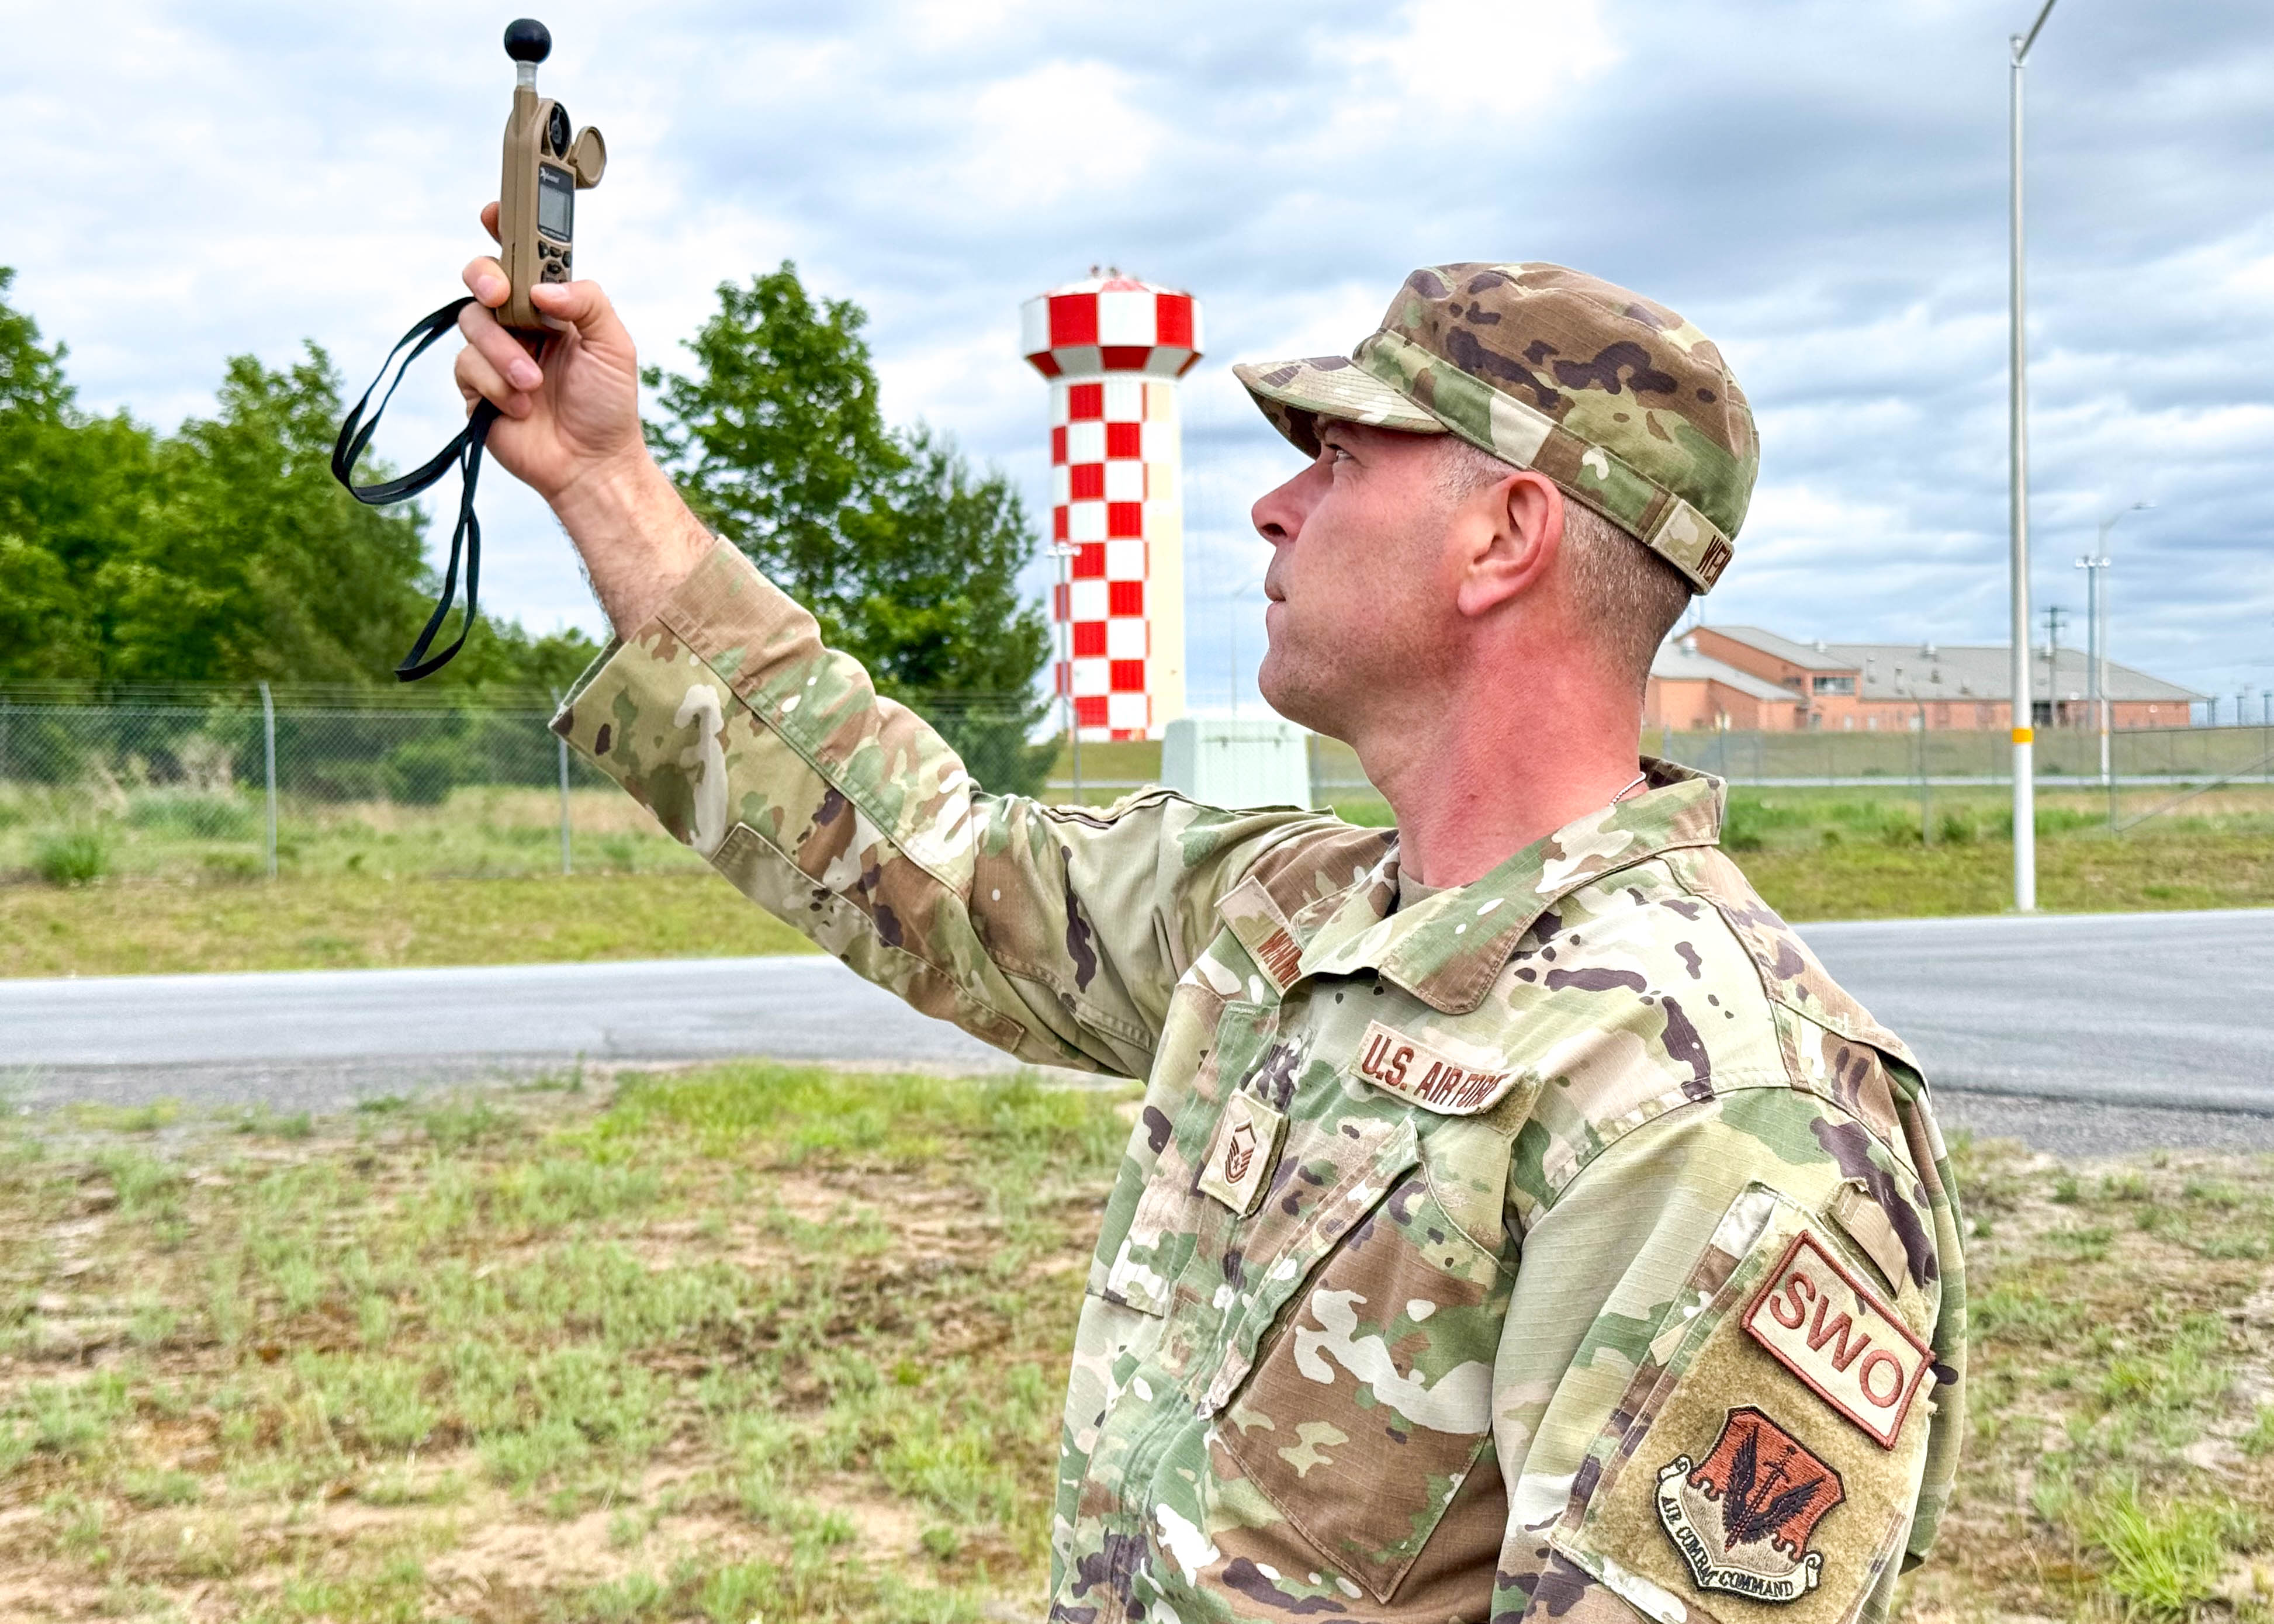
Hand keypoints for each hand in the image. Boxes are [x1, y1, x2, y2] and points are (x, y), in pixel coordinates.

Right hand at [453, 204, 710, 632]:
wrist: (593, 463)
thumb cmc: (609, 404)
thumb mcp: (614, 345)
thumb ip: (587, 301)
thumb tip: (540, 287)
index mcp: (550, 305)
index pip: (522, 257)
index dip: (504, 229)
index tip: (495, 213)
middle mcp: (518, 322)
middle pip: (482, 278)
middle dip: (485, 277)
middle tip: (501, 295)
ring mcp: (494, 353)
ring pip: (473, 322)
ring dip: (504, 354)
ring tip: (534, 385)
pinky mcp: (476, 386)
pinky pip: (466, 366)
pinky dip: (497, 385)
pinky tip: (523, 407)